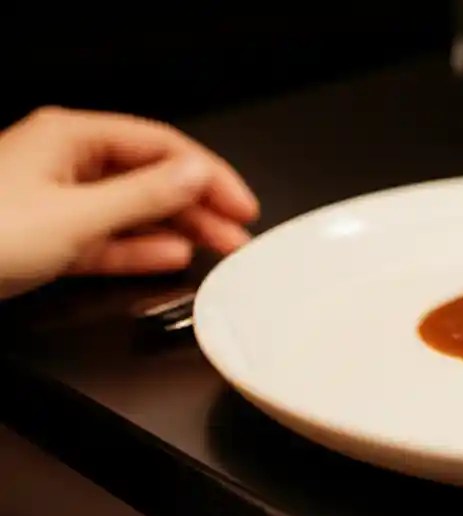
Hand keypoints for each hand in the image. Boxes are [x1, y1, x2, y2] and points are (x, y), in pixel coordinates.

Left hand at [0, 106, 258, 298]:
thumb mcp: (77, 215)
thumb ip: (146, 195)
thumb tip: (197, 175)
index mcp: (71, 137)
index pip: (160, 146)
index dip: (207, 174)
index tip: (241, 202)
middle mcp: (65, 162)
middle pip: (150, 178)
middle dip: (199, 205)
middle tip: (239, 232)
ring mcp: (57, 200)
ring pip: (133, 210)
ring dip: (178, 230)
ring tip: (219, 250)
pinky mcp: (49, 237)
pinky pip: (108, 238)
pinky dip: (140, 248)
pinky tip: (170, 258)